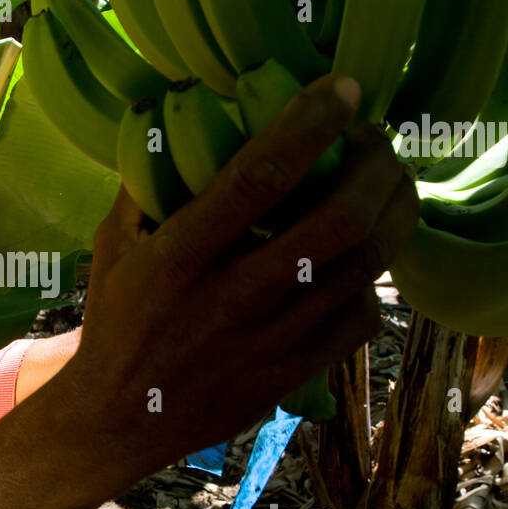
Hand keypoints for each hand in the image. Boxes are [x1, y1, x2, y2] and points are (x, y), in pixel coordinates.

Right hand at [62, 73, 418, 469]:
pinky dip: (373, 280)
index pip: (259, 177)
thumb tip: (183, 115)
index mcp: (179, 257)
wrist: (118, 420)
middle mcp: (230, 298)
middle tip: (376, 142)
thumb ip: (149, 184)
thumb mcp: (114, 245)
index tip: (345, 89)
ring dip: (393, 214)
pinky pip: (357, 320)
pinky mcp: (290, 375)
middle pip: (336, 223)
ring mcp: (267, 342)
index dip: (311, 125)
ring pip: (361, 270)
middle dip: (376, 169)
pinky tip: (365, 255)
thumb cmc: (117, 320)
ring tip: (391, 184)